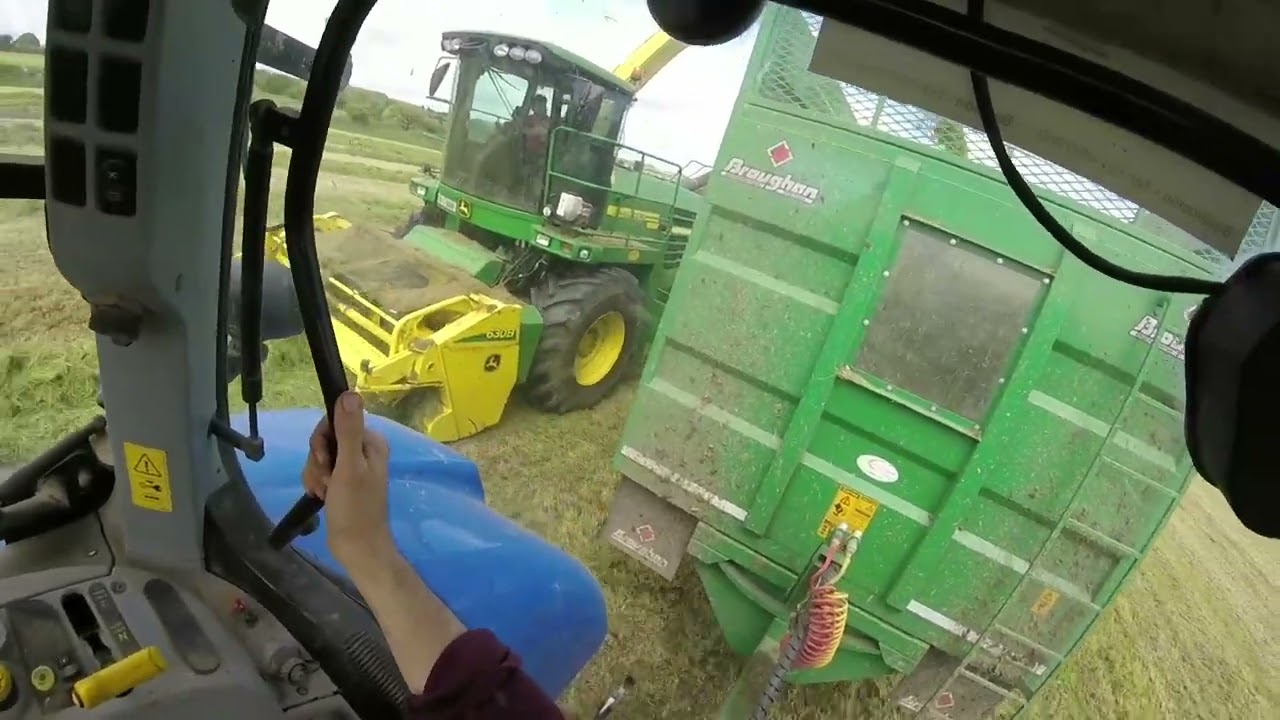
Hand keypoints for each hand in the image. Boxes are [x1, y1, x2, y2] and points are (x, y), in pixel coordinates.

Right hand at [302, 391, 392, 562]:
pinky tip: (320, 497)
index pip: (335, 421)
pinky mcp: (342, 481)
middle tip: (326, 481)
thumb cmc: (355, 508)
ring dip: (315, 474)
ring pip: (319, 456)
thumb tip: (349, 393)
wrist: (357, 547)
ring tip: (324, 492)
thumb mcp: (349, 467)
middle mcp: (364, 449)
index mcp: (371, 441)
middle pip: (325, 439)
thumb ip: (348, 430)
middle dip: (317, 461)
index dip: (322, 441)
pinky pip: (320, 471)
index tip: (324, 460)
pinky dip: (315, 483)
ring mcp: (352, 466)